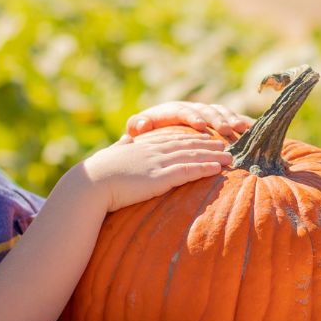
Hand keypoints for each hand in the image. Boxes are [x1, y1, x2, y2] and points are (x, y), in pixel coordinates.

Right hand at [84, 131, 233, 211]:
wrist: (91, 183)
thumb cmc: (98, 172)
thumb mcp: (113, 154)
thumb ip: (122, 146)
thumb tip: (124, 139)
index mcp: (144, 145)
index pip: (174, 138)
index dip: (193, 137)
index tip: (207, 137)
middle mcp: (154, 150)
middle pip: (188, 145)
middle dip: (209, 145)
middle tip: (226, 146)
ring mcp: (158, 163)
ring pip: (193, 156)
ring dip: (214, 156)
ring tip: (230, 158)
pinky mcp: (160, 178)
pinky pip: (188, 172)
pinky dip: (205, 168)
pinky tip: (217, 169)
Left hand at [124, 100, 252, 140]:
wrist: (157, 130)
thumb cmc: (148, 133)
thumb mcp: (139, 129)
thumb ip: (137, 125)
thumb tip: (141, 125)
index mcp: (172, 109)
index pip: (183, 110)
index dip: (192, 117)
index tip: (200, 126)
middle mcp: (192, 108)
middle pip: (206, 110)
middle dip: (216, 119)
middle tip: (226, 129)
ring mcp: (206, 112)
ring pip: (221, 112)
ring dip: (232, 119)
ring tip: (242, 129)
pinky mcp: (217, 119)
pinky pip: (232, 117)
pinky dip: (242, 122)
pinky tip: (254, 129)